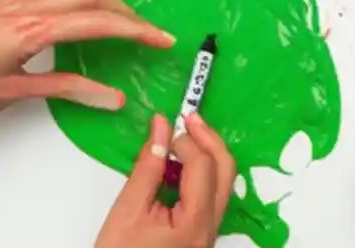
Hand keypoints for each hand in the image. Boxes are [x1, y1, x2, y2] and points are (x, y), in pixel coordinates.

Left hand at [0, 0, 174, 111]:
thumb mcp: (13, 91)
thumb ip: (64, 89)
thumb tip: (110, 97)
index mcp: (37, 30)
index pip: (101, 25)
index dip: (136, 31)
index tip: (162, 40)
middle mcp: (31, 6)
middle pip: (94, 0)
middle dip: (128, 15)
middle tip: (151, 32)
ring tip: (127, 7)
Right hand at [96, 113, 236, 247]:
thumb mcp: (127, 209)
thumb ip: (147, 165)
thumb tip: (160, 128)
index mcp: (195, 222)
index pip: (203, 166)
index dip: (186, 140)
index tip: (164, 127)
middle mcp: (210, 229)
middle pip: (226, 171)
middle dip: (209, 139)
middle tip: (188, 118)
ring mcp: (209, 234)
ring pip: (223, 183)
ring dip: (207, 155)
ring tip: (182, 138)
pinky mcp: (202, 236)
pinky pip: (211, 196)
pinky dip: (201, 174)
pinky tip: (179, 166)